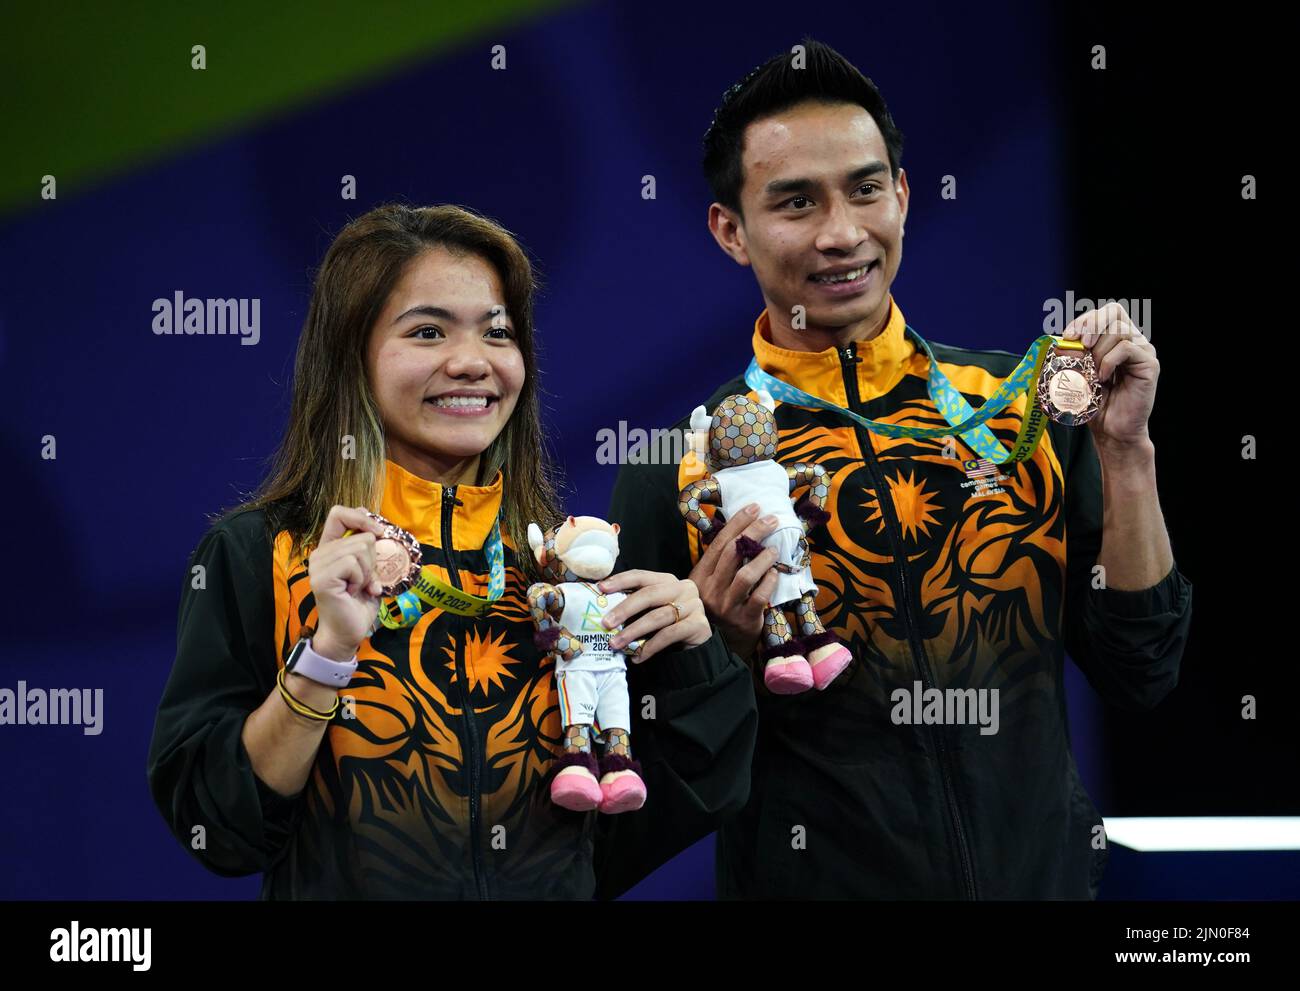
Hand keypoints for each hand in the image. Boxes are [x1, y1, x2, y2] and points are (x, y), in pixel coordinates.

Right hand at [306, 505, 387, 659]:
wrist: (348, 632)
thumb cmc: (359, 602)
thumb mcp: (368, 570)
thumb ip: (369, 550)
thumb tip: (380, 529)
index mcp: (329, 548)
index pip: (339, 514)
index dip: (362, 518)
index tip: (379, 533)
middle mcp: (320, 554)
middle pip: (360, 535)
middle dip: (373, 559)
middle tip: (366, 581)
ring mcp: (318, 565)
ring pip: (359, 548)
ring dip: (368, 572)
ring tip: (360, 587)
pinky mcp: (322, 578)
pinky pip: (352, 563)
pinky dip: (362, 579)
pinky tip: (354, 592)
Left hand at [596, 572, 710, 663]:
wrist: (696, 647)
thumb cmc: (667, 627)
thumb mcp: (651, 612)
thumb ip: (635, 607)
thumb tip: (603, 611)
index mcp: (667, 580)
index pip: (641, 576)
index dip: (620, 580)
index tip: (601, 588)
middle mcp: (682, 588)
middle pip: (649, 595)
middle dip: (624, 609)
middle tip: (606, 623)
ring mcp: (693, 605)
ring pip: (657, 617)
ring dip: (633, 632)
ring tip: (616, 644)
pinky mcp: (699, 625)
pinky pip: (669, 635)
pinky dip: (650, 647)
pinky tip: (638, 657)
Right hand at [686, 503, 778, 658]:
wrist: (717, 646)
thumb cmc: (718, 607)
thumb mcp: (710, 584)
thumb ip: (721, 562)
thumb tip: (742, 529)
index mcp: (700, 576)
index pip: (718, 543)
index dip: (737, 523)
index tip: (754, 508)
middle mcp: (710, 590)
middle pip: (732, 554)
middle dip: (753, 533)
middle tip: (770, 520)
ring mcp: (726, 606)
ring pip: (745, 575)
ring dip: (762, 558)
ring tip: (774, 549)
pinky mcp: (743, 620)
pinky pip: (759, 596)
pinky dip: (769, 582)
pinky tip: (775, 574)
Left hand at [1062, 301, 1158, 453]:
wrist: (1111, 430)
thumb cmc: (1094, 403)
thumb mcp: (1076, 375)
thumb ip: (1071, 357)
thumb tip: (1062, 343)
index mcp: (1115, 339)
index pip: (1105, 313)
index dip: (1086, 319)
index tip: (1069, 336)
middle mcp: (1132, 340)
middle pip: (1114, 312)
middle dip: (1091, 325)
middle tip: (1081, 345)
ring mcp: (1143, 351)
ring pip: (1119, 330)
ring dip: (1098, 350)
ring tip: (1093, 372)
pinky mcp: (1149, 364)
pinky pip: (1126, 348)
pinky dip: (1109, 361)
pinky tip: (1103, 377)